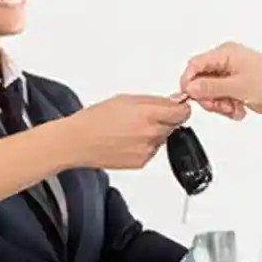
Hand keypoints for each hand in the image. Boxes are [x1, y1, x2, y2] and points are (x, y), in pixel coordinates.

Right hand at [64, 94, 191, 168]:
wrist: (78, 142)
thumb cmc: (96, 119)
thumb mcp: (126, 99)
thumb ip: (154, 101)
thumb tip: (175, 101)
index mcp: (147, 114)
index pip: (182, 113)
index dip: (180, 108)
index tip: (176, 106)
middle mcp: (150, 134)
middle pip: (174, 125)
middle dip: (165, 119)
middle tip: (145, 116)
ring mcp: (147, 150)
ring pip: (163, 138)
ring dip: (155, 133)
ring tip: (131, 129)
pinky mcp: (142, 162)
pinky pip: (153, 150)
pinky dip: (145, 145)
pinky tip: (127, 140)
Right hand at [179, 42, 261, 119]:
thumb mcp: (239, 86)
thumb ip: (212, 87)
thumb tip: (191, 87)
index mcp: (225, 54)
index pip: (195, 65)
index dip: (189, 82)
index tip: (192, 97)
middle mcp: (226, 63)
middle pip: (201, 81)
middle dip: (208, 97)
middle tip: (221, 105)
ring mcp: (231, 76)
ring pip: (210, 93)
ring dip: (219, 105)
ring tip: (233, 107)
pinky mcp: (236, 88)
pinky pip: (222, 99)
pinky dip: (227, 107)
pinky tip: (239, 109)